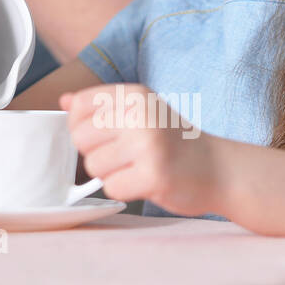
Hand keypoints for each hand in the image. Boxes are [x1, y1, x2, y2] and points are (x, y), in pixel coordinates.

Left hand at [62, 84, 218, 216]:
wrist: (219, 169)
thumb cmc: (173, 141)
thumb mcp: (141, 111)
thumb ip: (101, 105)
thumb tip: (64, 100)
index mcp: (135, 94)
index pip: (79, 106)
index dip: (80, 126)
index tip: (101, 135)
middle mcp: (141, 114)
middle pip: (80, 137)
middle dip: (94, 152)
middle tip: (122, 155)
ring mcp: (148, 144)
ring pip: (93, 165)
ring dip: (109, 173)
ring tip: (135, 167)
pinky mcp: (155, 175)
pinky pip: (111, 187)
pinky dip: (123, 190)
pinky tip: (143, 181)